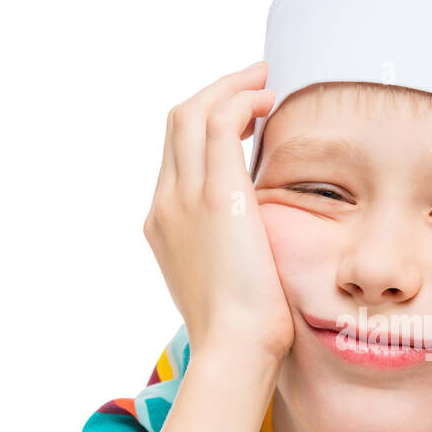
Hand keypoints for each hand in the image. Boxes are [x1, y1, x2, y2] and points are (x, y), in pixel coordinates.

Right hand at [143, 62, 294, 362]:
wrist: (234, 350)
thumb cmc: (245, 331)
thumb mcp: (231, 281)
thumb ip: (236, 249)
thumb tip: (263, 243)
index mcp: (164, 225)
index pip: (175, 153)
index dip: (206, 122)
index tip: (243, 114)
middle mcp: (165, 205)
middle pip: (176, 123)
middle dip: (214, 93)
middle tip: (254, 82)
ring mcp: (184, 199)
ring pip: (192, 113)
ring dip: (229, 88)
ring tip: (264, 81)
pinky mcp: (215, 198)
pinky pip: (218, 123)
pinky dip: (239, 101)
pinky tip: (268, 102)